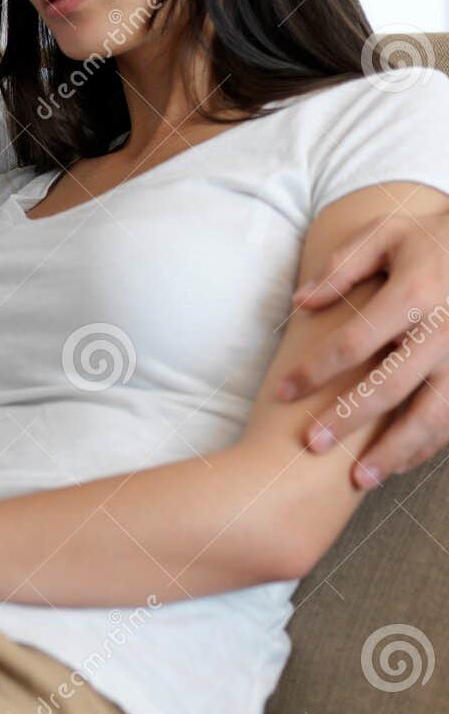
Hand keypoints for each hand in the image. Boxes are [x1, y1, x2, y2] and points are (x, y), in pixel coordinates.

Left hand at [280, 209, 448, 487]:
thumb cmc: (429, 239)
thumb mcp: (385, 234)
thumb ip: (342, 267)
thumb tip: (299, 301)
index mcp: (414, 295)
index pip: (354, 341)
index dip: (315, 369)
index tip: (282, 391)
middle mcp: (444, 332)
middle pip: (391, 386)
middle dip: (350, 419)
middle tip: (312, 445)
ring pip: (434, 415)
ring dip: (397, 450)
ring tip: (360, 479)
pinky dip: (428, 447)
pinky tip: (398, 465)